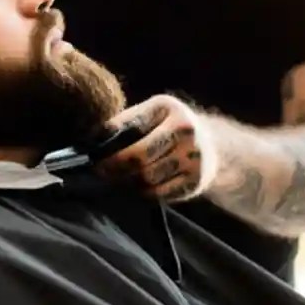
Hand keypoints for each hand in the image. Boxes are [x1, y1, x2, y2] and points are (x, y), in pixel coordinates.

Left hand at [97, 95, 220, 201]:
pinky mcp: (195, 182)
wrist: (210, 145)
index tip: (93, 156)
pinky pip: (158, 194)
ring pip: (147, 179)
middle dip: (114, 167)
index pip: (132, 129)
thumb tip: (94, 140)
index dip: (110, 146)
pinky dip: (141, 192)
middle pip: (139, 158)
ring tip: (115, 178)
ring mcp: (193, 159)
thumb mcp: (149, 113)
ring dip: (125, 181)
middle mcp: (186, 132)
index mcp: (170, 110)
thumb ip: (124, 123)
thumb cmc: (167, 126)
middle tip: (100, 171)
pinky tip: (134, 185)